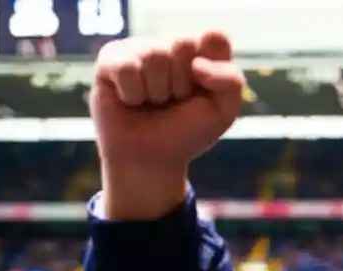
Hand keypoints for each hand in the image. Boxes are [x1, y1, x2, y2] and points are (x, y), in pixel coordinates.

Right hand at [92, 31, 245, 218]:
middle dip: (182, 85)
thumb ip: (231, 81)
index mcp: (201, 51)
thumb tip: (196, 64)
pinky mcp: (110, 59)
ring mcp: (139, 48)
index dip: (211, 70)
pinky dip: (132, 94)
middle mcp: (170, 44)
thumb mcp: (223, 111)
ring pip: (154, 55)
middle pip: (183, 44)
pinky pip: (126, 67)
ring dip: (157, 92)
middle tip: (173, 101)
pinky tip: (131, 100)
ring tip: (152, 102)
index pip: (216, 38)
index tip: (202, 91)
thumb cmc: (186, 133)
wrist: (150, 161)